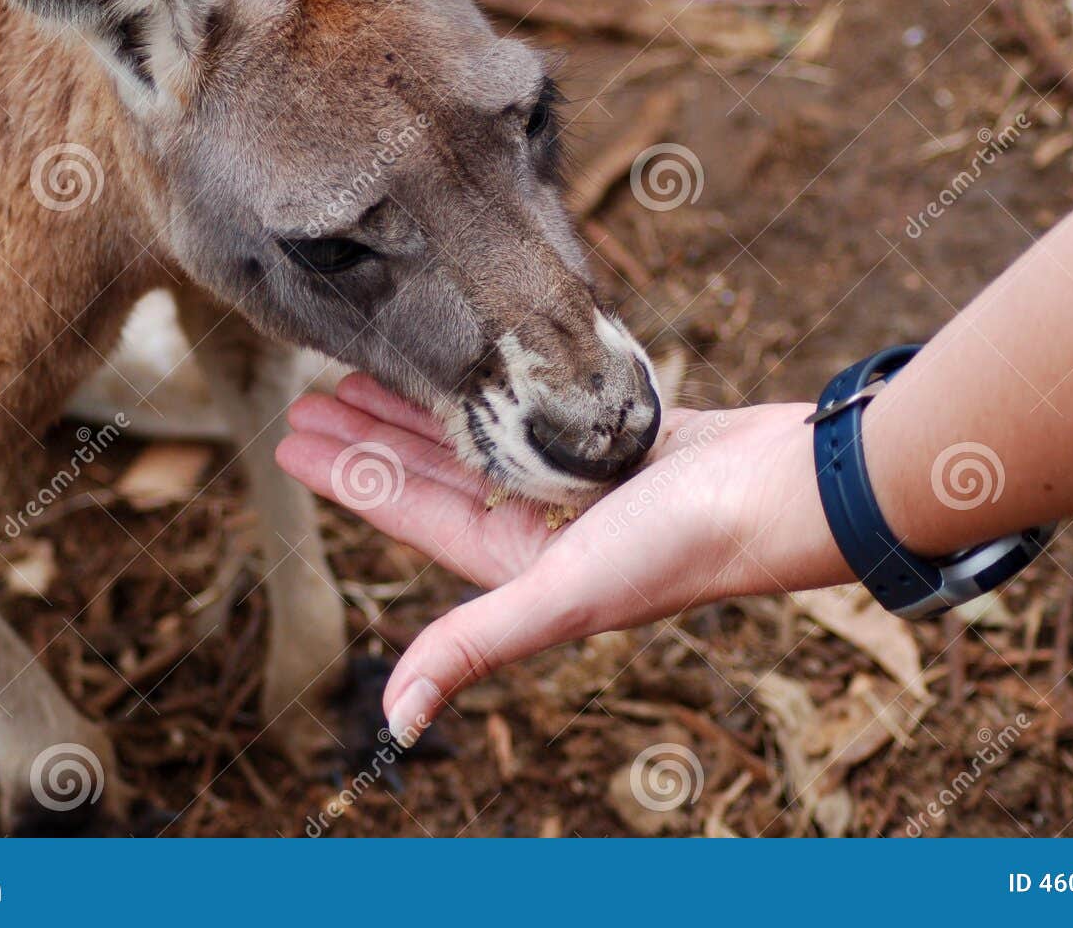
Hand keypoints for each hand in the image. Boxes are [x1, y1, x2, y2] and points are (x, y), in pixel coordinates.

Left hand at [275, 374, 848, 744]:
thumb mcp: (561, 596)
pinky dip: (494, 374)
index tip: (291, 437)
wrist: (782, 490)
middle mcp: (538, 519)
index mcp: (514, 558)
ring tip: (367, 363)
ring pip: (477, 428)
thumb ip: (474, 646)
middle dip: (369, 433)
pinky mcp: (614, 429)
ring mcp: (577, 473)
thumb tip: (393, 722)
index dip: (347, 476)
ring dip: (421, 401)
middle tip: (308, 390)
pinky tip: (469, 349)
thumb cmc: (681, 547)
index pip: (407, 509)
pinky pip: (532, 399)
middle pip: (430, 468)